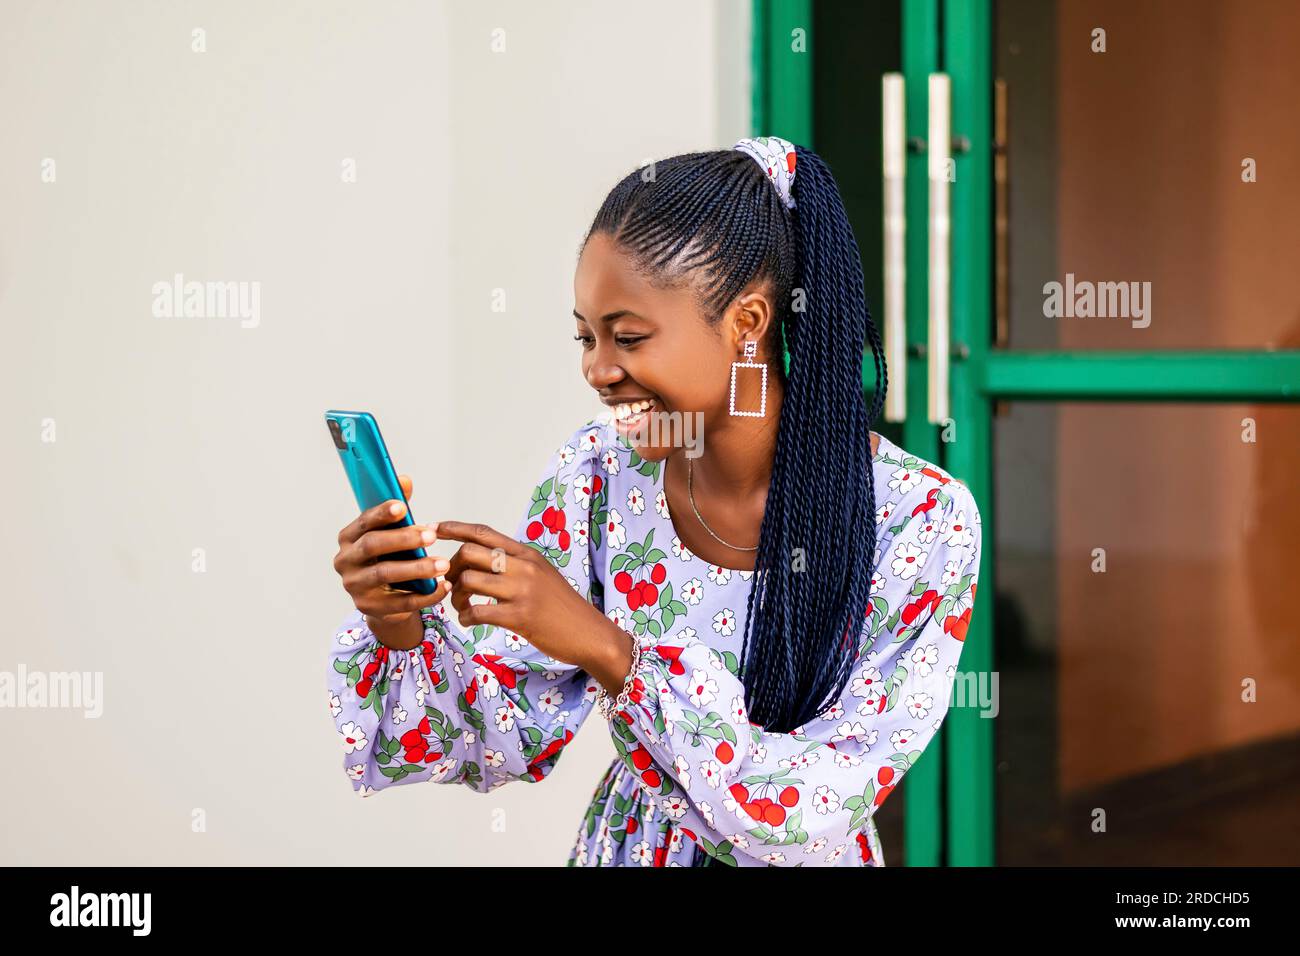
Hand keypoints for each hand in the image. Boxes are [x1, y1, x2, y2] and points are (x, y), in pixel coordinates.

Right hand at [333, 474, 451, 649]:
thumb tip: (404, 480)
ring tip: (442, 564)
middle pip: (372, 546)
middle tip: (431, 536)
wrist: (384, 597)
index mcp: (348, 537)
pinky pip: (400, 602)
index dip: (381, 513)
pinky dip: (425, 595)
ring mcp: (355, 587)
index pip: (363, 522)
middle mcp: (345, 561)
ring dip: (416, 568)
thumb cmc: (390, 556)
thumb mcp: (392, 532)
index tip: (402, 506)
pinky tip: (443, 586)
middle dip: (403, 539)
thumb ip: (398, 508)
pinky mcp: (370, 608)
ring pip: (385, 574)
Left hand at [437, 520, 631, 681]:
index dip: (455, 528)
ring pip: (469, 580)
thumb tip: (483, 559)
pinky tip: (470, 621)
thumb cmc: (562, 606)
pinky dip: (466, 617)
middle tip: (451, 584)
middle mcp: (524, 567)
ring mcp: (522, 591)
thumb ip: (515, 564)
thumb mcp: (542, 574)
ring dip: (456, 596)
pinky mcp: (519, 617)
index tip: (435, 528)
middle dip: (451, 568)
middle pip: (469, 553)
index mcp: (527, 554)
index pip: (483, 533)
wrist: (589, 633)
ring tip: (461, 607)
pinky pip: (478, 611)